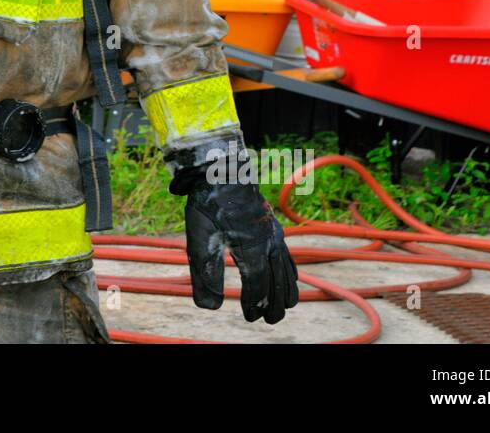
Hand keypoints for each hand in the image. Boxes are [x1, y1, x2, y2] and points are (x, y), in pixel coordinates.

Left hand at [176, 177, 298, 323]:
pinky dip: (290, 270)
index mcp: (251, 247)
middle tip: (271, 321)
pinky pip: (287, 253)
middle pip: (276, 280)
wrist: (221, 169)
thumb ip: (204, 273)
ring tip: (285, 307)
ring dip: (286, 289)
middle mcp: (268, 242)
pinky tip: (290, 276)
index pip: (257, 284)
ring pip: (286, 268)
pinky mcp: (272, 225)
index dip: (255, 303)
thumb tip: (209, 307)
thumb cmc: (208, 203)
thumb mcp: (199, 239)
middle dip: (274, 302)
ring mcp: (273, 233)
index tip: (250, 317)